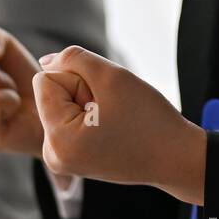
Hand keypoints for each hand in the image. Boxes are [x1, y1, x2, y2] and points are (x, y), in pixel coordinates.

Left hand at [33, 46, 206, 204]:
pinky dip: (88, 117)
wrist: (173, 156)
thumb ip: (72, 59)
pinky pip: (68, 120)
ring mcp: (59, 160)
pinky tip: (109, 130)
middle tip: (111, 112)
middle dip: (80, 93)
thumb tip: (45, 63)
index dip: (77, 79)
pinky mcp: (70, 160)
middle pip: (50, 94)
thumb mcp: (111, 77)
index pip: (44, 80)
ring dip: (85, 103)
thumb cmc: (147, 118)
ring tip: (111, 122)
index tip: (103, 99)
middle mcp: (51, 155)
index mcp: (57, 140)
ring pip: (60, 106)